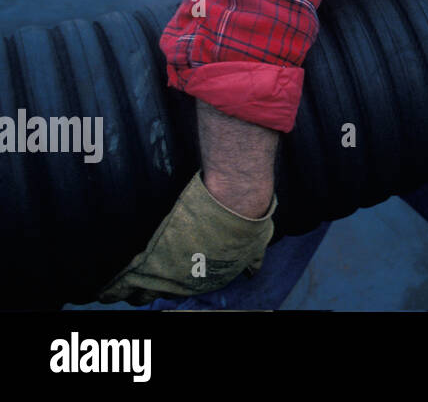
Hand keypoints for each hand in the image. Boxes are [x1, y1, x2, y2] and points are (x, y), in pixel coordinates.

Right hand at [97, 171, 275, 305]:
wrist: (231, 205)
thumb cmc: (246, 222)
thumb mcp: (254, 249)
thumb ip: (251, 262)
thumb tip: (253, 271)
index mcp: (208, 281)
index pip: (184, 291)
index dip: (174, 286)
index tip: (168, 282)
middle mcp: (185, 285)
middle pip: (158, 295)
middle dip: (148, 292)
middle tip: (137, 289)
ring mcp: (165, 276)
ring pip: (138, 293)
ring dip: (127, 292)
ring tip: (110, 295)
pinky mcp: (148, 263)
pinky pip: (122, 284)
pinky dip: (110, 289)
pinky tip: (100, 292)